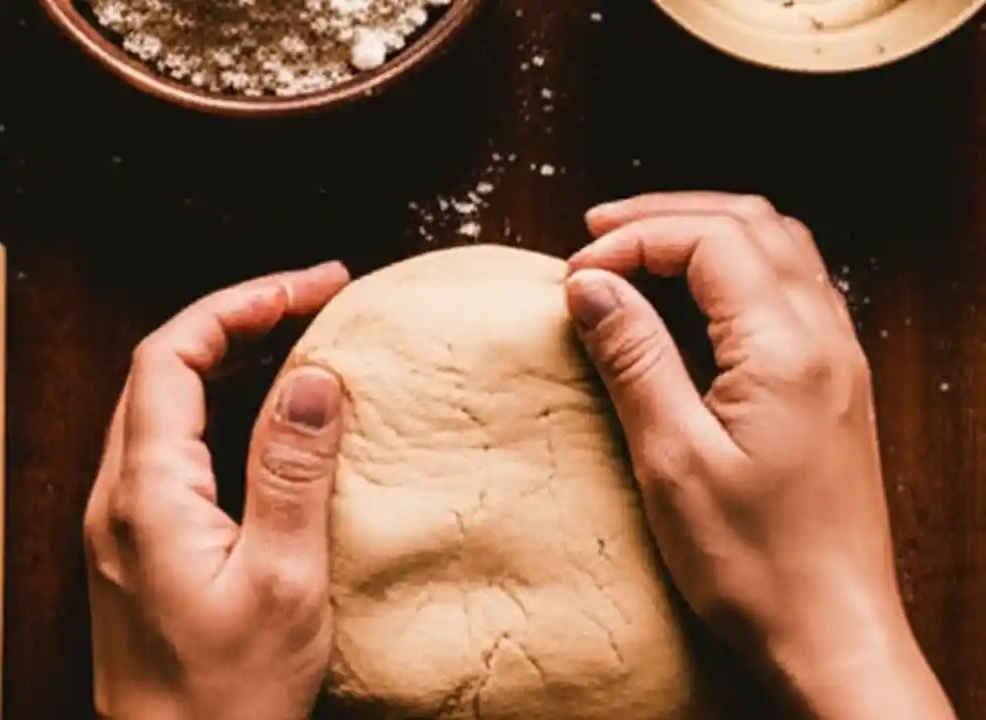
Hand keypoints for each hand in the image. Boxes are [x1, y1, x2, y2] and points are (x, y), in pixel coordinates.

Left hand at [83, 262, 350, 719]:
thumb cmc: (226, 700)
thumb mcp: (282, 583)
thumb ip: (292, 473)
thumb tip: (314, 378)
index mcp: (146, 494)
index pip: (173, 354)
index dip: (241, 303)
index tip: (314, 287)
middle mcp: (116, 496)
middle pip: (161, 367)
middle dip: (238, 319)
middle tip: (316, 301)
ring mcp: (119, 521)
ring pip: (162, 404)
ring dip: (227, 360)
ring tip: (299, 339)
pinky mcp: (135, 546)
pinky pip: (168, 447)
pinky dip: (217, 408)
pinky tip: (264, 416)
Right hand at [563, 192, 952, 719]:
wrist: (830, 632)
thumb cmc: (753, 562)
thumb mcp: (672, 459)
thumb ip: (634, 359)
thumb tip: (591, 285)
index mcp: (786, 349)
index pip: (711, 239)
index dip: (635, 238)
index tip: (576, 275)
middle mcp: (825, 339)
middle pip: (754, 224)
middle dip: (669, 216)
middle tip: (597, 232)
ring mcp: (837, 360)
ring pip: (780, 250)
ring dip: (705, 235)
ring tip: (638, 252)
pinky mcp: (833, 386)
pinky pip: (791, 292)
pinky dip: (734, 272)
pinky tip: (691, 303)